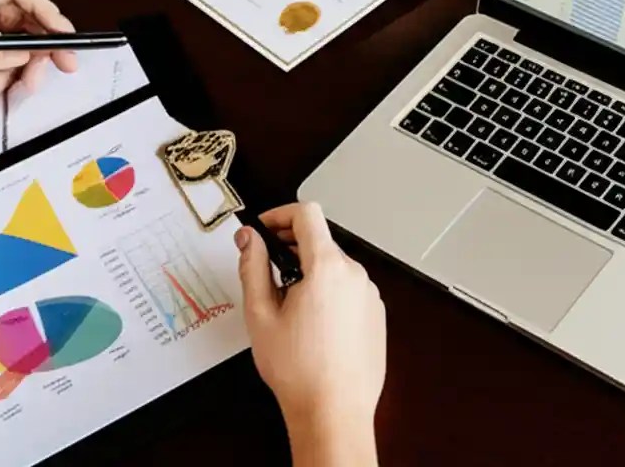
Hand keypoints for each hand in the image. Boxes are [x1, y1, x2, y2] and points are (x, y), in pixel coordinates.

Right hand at [236, 203, 385, 459]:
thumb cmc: (300, 370)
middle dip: (291, 246)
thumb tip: (249, 239)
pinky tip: (311, 321)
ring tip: (287, 303)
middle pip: (321, 240)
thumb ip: (252, 267)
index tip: (264, 229)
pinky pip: (349, 288)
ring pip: (335, 266)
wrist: (334, 410)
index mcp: (328, 267)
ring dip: (310, 271)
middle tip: (266, 267)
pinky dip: (328, 291)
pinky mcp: (376, 313)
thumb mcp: (260, 313)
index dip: (280, 214)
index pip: (307, 214)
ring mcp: (370, 295)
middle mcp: (355, 275)